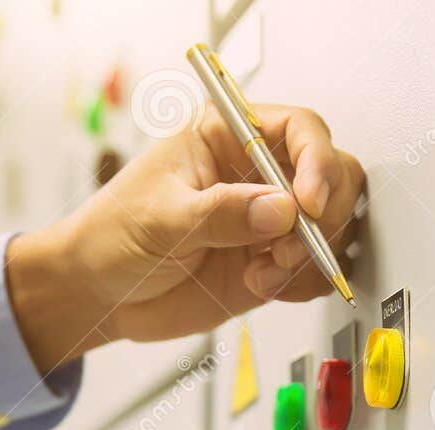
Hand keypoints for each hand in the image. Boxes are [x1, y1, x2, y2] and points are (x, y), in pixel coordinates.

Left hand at [5, 103, 364, 373]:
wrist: (101, 294)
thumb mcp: (161, 218)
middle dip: (324, 215)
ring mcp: (269, 220)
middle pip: (333, 175)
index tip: (306, 205)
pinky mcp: (272, 262)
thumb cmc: (113, 236)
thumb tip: (280, 209)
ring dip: (310, 256)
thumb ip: (221, 213)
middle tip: (287, 248)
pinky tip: (261, 284)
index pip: (299, 130)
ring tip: (263, 272)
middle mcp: (257, 173)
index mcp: (227, 135)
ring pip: (332, 226)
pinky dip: (301, 282)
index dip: (316, 163)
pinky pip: (315, 269)